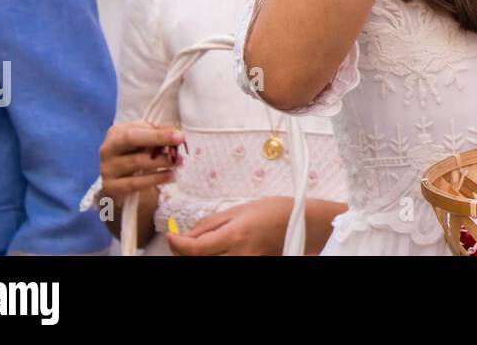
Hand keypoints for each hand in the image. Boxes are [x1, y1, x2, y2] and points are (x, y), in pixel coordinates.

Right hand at [98, 121, 182, 205]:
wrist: (119, 183)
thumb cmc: (135, 156)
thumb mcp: (144, 142)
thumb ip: (157, 134)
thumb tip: (175, 131)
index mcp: (116, 133)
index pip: (137, 129)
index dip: (158, 132)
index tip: (179, 136)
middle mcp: (108, 149)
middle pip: (131, 139)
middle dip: (157, 139)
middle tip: (179, 143)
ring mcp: (107, 169)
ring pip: (136, 162)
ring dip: (161, 161)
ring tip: (178, 162)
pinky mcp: (110, 187)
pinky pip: (135, 183)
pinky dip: (155, 179)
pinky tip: (169, 176)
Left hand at [167, 197, 293, 255]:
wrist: (306, 225)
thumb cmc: (277, 211)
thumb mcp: (240, 209)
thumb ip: (211, 223)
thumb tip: (186, 234)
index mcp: (235, 235)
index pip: (194, 249)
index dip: (176, 245)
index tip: (171, 237)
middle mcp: (239, 255)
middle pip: (199, 262)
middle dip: (185, 253)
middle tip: (183, 242)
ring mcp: (247, 264)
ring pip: (210, 265)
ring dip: (200, 257)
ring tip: (202, 245)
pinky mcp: (252, 267)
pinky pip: (225, 265)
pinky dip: (214, 259)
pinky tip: (217, 250)